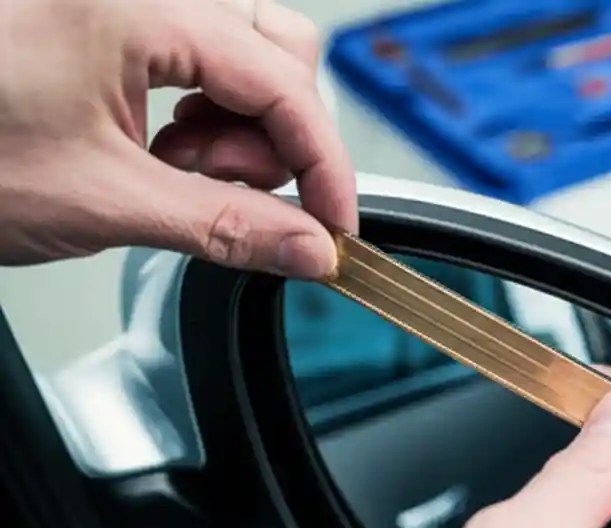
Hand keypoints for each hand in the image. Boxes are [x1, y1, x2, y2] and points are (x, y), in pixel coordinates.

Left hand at [0, 0, 354, 277]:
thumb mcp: (104, 201)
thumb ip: (226, 226)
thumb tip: (307, 249)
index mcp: (134, 7)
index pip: (282, 84)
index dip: (324, 164)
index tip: (336, 225)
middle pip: (277, 48)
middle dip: (273, 134)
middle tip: (230, 188)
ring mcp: (123, 2)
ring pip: (244, 49)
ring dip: (236, 124)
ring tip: (177, 170)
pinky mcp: (109, 20)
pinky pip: (198, 53)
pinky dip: (199, 111)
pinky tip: (158, 149)